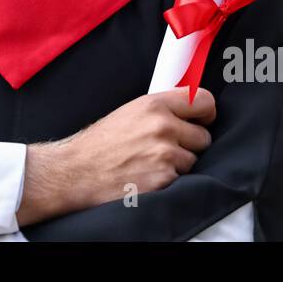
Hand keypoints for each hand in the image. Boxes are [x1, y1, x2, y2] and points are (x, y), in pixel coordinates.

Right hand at [16, 87, 215, 225]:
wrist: (76, 172)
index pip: (204, 100)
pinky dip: (168, 181)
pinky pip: (182, 180)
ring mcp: (165, 154)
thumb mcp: (129, 113)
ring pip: (194, 161)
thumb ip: (159, 110)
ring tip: (151, 164)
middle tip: (167, 149)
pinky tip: (148, 176)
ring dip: (178, 165)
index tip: (202, 121)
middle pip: (204, 137)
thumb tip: (187, 111)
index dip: (206, 114)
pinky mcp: (164, 179)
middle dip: (190, 145)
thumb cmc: (99, 144)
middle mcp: (162, 126)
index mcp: (154, 105)